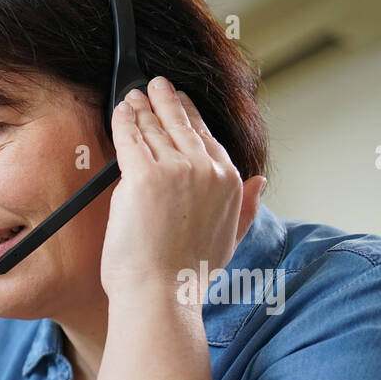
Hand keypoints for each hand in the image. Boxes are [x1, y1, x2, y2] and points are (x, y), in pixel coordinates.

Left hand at [100, 76, 266, 305]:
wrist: (162, 295)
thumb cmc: (186, 276)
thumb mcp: (230, 240)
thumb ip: (245, 207)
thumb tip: (260, 182)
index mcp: (228, 182)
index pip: (207, 138)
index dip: (191, 117)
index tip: (180, 103)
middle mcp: (206, 170)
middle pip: (181, 125)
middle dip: (166, 101)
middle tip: (156, 84)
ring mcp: (175, 171)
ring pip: (155, 129)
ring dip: (142, 107)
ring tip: (133, 95)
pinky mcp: (143, 177)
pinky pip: (131, 139)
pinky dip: (124, 120)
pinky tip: (120, 109)